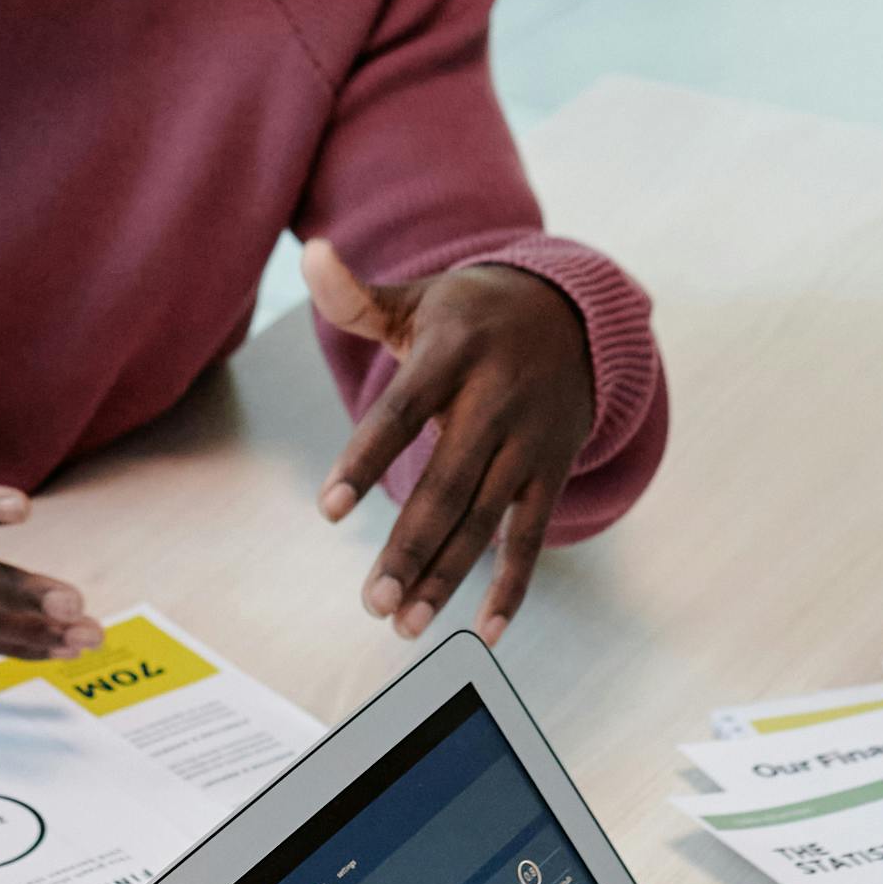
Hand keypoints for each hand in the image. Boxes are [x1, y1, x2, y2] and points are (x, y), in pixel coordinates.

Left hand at [306, 241, 594, 640]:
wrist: (573, 314)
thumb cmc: (470, 314)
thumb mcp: (417, 300)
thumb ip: (354, 296)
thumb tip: (308, 251)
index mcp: (453, 354)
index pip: (403, 412)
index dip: (365, 461)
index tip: (328, 512)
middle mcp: (496, 400)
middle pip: (447, 483)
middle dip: (409, 547)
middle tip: (370, 602)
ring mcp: (529, 440)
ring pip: (485, 519)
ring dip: (446, 576)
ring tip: (403, 624)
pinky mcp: (551, 469)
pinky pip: (531, 535)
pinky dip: (511, 586)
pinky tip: (482, 632)